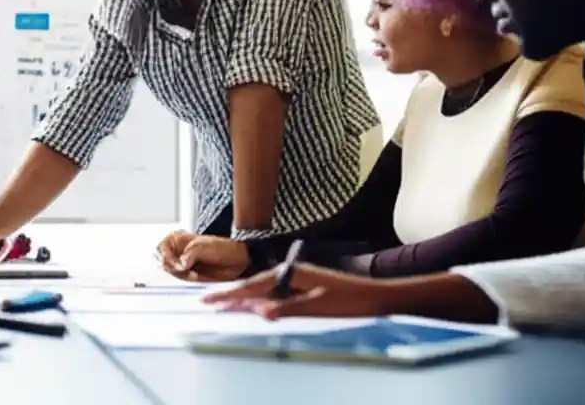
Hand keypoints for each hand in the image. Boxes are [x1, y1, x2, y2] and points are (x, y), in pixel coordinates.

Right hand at [157, 230, 250, 281]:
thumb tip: (181, 264)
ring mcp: (185, 263)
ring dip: (181, 275)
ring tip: (194, 274)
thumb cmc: (225, 248)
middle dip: (172, 267)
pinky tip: (196, 276)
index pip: (162, 246)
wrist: (239, 261)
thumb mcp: (206, 247)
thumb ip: (191, 254)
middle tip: (183, 270)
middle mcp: (180, 251)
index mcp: (181, 239)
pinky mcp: (191, 274)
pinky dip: (186, 280)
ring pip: (172, 271)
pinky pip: (181, 279)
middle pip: (164, 260)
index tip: (178, 263)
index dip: (167, 255)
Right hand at [202, 262, 392, 318]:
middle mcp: (292, 272)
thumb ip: (287, 309)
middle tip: (208, 300)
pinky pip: (274, 292)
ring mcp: (298, 278)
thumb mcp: (317, 307)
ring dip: (244, 296)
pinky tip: (255, 304)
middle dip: (232, 293)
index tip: (209, 299)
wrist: (377, 297)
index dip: (230, 294)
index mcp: (291, 273)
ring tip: (224, 302)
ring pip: (264, 288)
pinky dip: (260, 298)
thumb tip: (260, 311)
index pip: (253, 286)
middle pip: (255, 284)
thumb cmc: (350, 301)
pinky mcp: (305, 286)